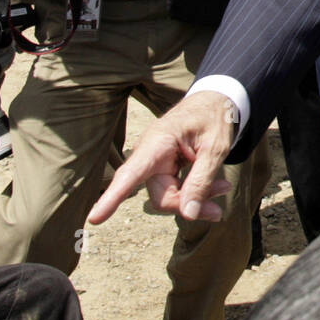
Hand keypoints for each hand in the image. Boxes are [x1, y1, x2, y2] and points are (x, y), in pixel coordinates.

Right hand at [88, 91, 237, 224]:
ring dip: (196, 199)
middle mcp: (149, 155)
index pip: (130, 174)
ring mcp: (154, 163)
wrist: (214, 101)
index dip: (112, 198)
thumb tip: (187, 214)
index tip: (94, 218)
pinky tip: (218, 187)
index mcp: (157, 143)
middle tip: (218, 211)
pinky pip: (174, 190)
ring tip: (224, 187)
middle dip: (188, 205)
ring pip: (168, 197)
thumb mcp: (215, 148)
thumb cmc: (213, 119)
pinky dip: (196, 193)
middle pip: (160, 196)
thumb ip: (201, 180)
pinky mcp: (163, 169)